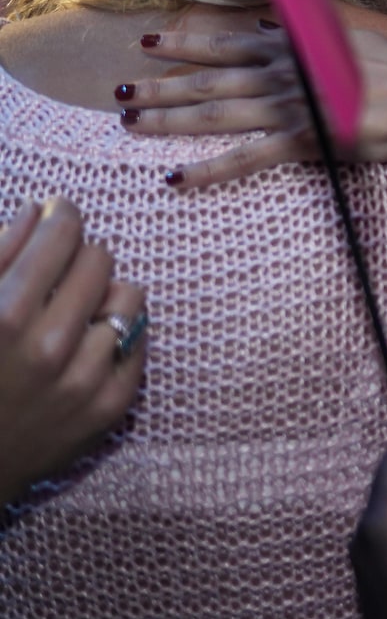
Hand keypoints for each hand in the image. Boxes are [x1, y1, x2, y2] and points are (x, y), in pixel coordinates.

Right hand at [0, 198, 148, 504]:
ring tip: (71, 311)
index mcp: (2, 316)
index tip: (57, 216)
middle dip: (79, 257)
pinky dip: (117, 333)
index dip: (60, 216)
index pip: (62, 234)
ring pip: (128, 295)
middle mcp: (48, 347)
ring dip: (102, 296)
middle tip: (57, 273)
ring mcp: (84, 380)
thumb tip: (39, 211)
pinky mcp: (110, 407)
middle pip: (100, 258)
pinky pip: (140, 339)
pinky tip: (86, 341)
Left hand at [119, 20, 386, 188]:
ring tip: (132, 123)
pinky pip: (247, 158)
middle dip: (160, 86)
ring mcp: (293, 108)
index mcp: (297, 51)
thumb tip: (275, 31)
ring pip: (217, 116)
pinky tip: (177, 179)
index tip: (151, 43)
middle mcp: (286, 76)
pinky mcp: (305, 141)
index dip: (187, 45)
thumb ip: (307, 39)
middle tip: (119, 92)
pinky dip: (210, 170)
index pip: (229, 46)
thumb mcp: (352, 43)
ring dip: (170, 120)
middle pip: (210, 81)